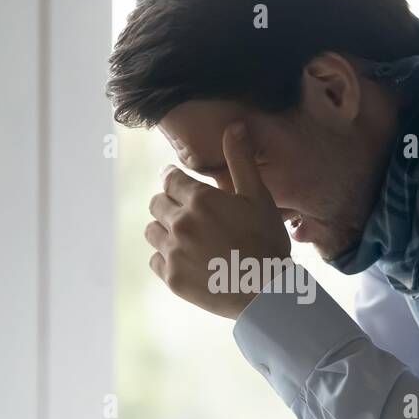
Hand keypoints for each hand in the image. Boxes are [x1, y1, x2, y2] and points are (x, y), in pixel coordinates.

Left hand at [145, 121, 290, 318]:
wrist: (266, 292)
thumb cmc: (266, 241)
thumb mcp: (258, 197)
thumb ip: (240, 161)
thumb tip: (233, 126)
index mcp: (199, 199)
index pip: (169, 179)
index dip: (175, 181)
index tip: (181, 185)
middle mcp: (180, 223)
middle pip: (157, 203)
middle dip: (169, 204)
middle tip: (188, 214)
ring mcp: (173, 252)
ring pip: (152, 231)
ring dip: (164, 230)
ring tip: (186, 238)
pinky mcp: (171, 277)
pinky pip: (155, 260)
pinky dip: (166, 258)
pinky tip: (187, 260)